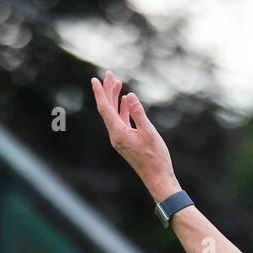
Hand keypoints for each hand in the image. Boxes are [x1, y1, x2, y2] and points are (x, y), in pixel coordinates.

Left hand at [91, 71, 179, 199]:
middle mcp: (116, 136)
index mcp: (118, 133)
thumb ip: (138, 113)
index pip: (105, 109)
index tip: (95, 79)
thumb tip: (129, 96)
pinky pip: (120, 121)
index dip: (100, 93)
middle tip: (110, 74)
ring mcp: (120, 139)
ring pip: (113, 114)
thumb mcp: (149, 133)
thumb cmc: (155, 158)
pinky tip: (125, 102)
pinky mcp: (126, 141)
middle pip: (107, 109)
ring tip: (118, 84)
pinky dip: (121, 109)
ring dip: (114, 99)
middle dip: (108, 91)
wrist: (158, 178)